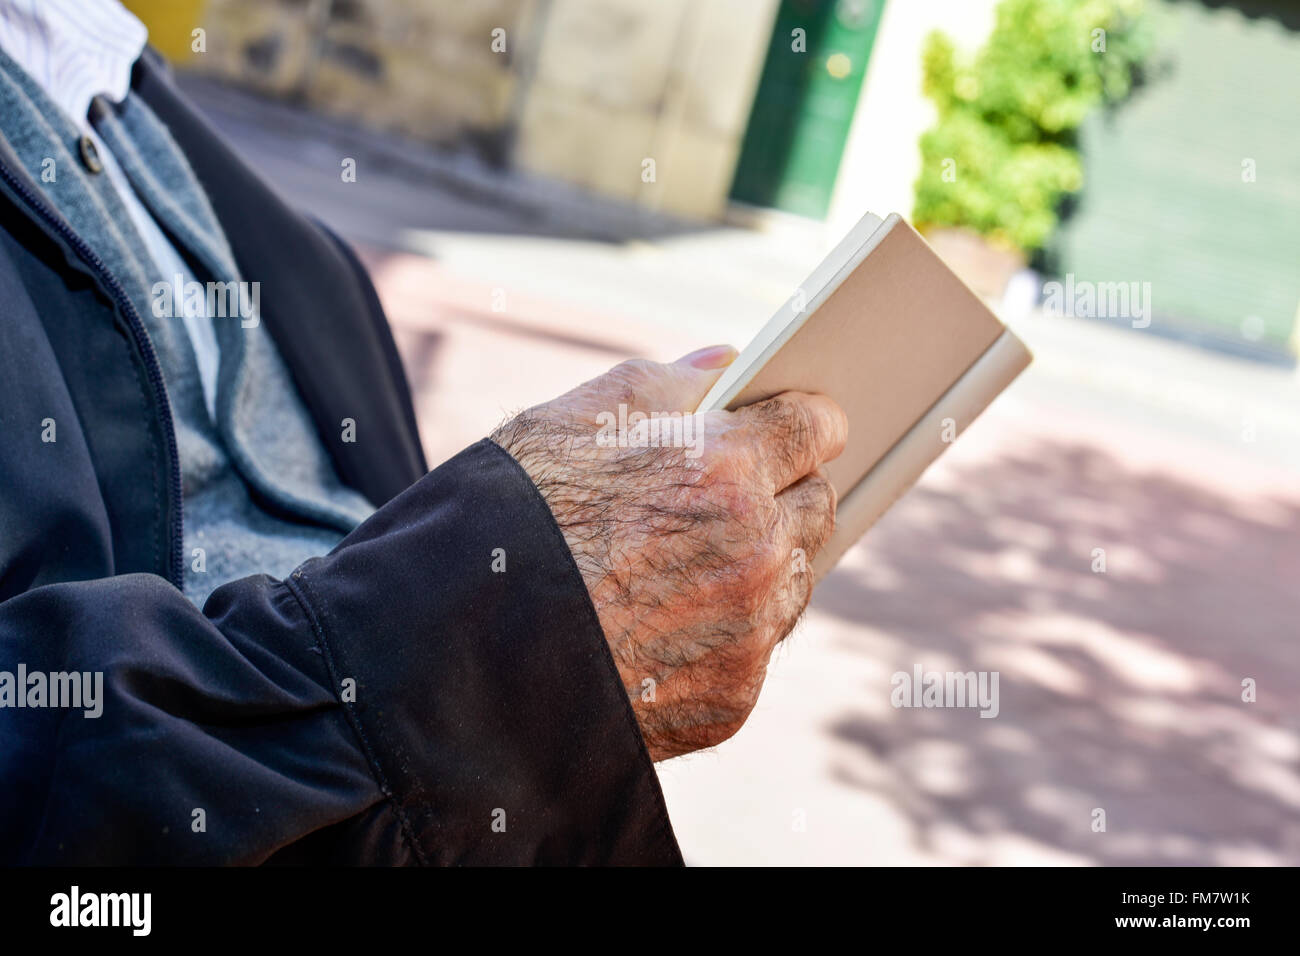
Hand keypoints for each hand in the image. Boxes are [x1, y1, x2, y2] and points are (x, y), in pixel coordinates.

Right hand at [491, 345, 846, 760]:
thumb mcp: (568, 421)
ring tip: (688, 561)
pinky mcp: (732, 697)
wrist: (456, 652)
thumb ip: (664, 383)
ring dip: (763, 562)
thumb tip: (723, 365)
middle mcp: (754, 549)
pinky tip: (665, 624)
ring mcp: (748, 630)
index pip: (817, 427)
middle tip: (728, 495)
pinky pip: (757, 648)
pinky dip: (728, 633)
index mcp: (723, 468)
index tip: (799, 425)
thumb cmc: (505, 523)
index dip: (804, 421)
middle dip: (784, 490)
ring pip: (796, 579)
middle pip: (818, 504)